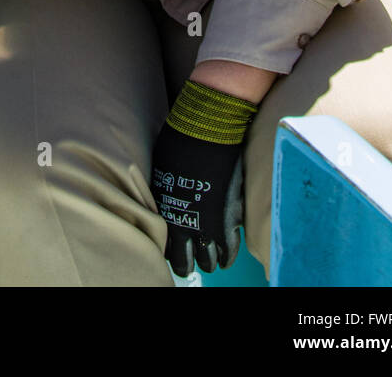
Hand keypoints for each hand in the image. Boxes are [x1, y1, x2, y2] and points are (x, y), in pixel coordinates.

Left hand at [150, 78, 257, 275]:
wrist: (206, 129)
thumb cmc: (180, 140)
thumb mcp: (163, 168)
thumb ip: (167, 190)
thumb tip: (169, 199)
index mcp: (163, 208)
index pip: (164, 243)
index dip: (170, 249)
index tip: (174, 249)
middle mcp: (181, 222)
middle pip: (182, 259)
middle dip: (186, 262)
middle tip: (189, 262)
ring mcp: (206, 224)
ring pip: (207, 259)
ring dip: (208, 261)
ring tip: (209, 262)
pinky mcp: (228, 220)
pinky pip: (228, 249)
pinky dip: (227, 256)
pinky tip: (225, 259)